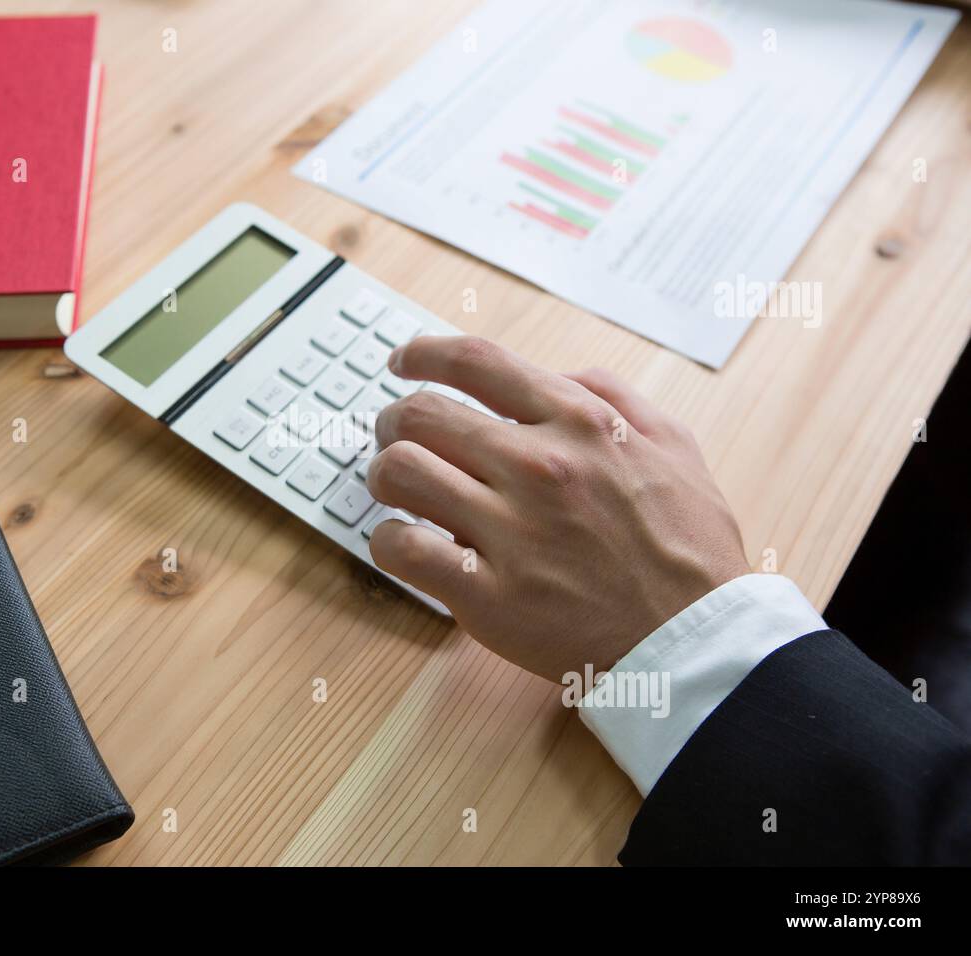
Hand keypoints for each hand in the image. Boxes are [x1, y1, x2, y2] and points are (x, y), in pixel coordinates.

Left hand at [365, 336, 749, 682]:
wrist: (699, 640)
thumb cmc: (687, 547)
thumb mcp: (673, 444)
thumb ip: (613, 396)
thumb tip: (555, 374)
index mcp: (579, 423)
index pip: (475, 362)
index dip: (424, 352)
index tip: (404, 360)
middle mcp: (539, 467)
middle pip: (421, 412)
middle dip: (394, 421)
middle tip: (395, 438)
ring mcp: (511, 531)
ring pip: (399, 470)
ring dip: (385, 475)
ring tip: (398, 491)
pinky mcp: (487, 594)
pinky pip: (402, 547)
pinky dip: (389, 542)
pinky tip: (406, 546)